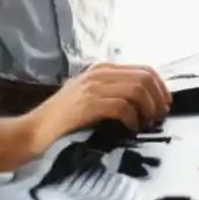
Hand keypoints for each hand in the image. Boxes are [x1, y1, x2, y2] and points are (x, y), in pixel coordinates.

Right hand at [23, 62, 171, 152]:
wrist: (34, 130)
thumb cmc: (63, 118)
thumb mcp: (90, 97)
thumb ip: (113, 92)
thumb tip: (146, 100)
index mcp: (102, 69)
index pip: (143, 69)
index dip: (160, 86)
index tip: (165, 103)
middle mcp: (99, 74)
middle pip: (143, 78)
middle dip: (158, 98)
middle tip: (160, 116)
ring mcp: (92, 87)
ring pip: (136, 90)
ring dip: (148, 108)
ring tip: (148, 122)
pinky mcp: (87, 104)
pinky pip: (121, 106)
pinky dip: (132, 118)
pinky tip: (131, 128)